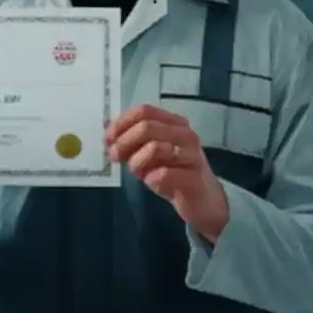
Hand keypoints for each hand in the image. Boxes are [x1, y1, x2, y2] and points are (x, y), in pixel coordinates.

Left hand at [106, 104, 229, 242]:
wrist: (204, 201)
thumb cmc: (174, 173)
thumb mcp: (150, 155)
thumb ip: (133, 144)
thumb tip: (109, 138)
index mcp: (174, 123)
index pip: (144, 111)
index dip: (122, 123)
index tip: (108, 138)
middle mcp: (185, 134)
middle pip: (147, 127)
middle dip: (124, 142)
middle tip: (115, 156)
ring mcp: (192, 155)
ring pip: (155, 148)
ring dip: (137, 161)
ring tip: (137, 173)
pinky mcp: (195, 178)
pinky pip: (165, 174)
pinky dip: (152, 179)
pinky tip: (152, 182)